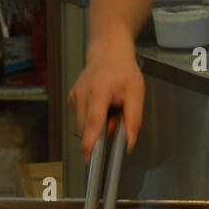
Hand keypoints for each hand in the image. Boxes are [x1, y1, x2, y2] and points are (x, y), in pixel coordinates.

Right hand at [68, 39, 144, 160]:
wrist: (108, 51)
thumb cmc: (123, 70)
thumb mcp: (136, 94)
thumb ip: (133, 120)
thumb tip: (129, 142)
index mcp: (99, 92)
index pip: (93, 122)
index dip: (91, 142)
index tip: (88, 157)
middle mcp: (82, 94)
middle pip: (87, 128)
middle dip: (102, 131)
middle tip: (116, 116)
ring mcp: (75, 95)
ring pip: (84, 125)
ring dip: (98, 124)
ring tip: (110, 106)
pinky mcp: (72, 98)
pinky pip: (82, 117)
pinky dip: (92, 117)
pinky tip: (101, 104)